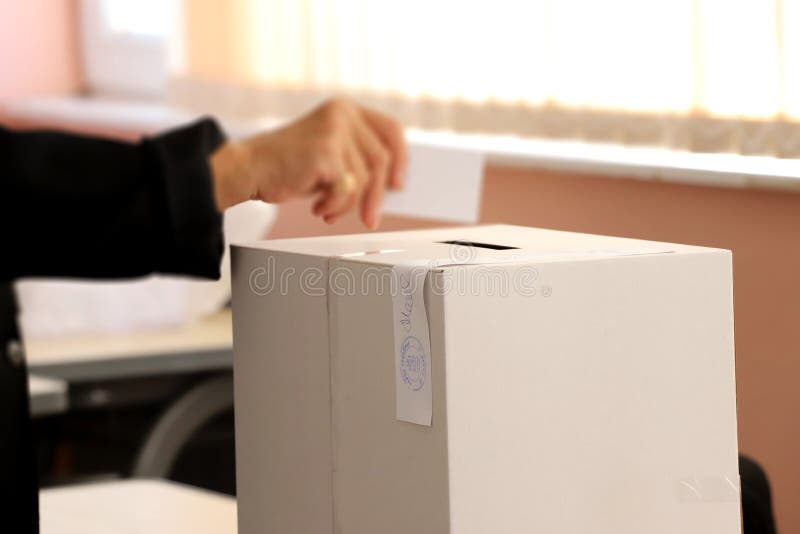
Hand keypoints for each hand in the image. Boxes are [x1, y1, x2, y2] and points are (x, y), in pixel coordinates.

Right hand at [211, 98, 407, 228]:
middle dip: (375, 196)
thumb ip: (358, 159)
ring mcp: (335, 130)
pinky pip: (347, 189)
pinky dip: (334, 205)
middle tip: (369, 218)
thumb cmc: (287, 166)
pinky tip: (318, 206)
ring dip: (347, 204)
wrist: (251, 169)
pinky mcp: (326, 150)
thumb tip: (391, 182)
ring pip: (363, 179)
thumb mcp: (331, 155)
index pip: (391, 130)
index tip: (398, 184)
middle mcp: (343, 114)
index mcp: (346, 109)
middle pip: (381, 160)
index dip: (400, 159)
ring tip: (327, 209)